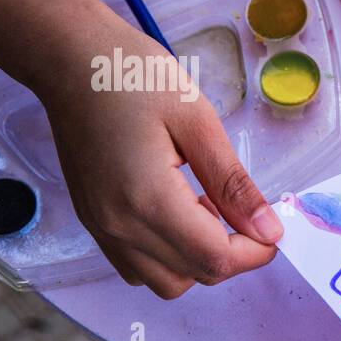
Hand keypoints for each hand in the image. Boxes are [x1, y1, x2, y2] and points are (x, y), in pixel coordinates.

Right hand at [41, 25, 280, 298]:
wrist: (68, 60)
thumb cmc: (134, 77)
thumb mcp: (198, 122)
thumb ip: (234, 184)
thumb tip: (268, 230)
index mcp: (147, 199)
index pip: (213, 260)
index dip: (254, 253)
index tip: (272, 230)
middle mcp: (118, 226)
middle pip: (191, 277)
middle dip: (230, 256)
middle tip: (243, 213)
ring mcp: (101, 228)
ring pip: (163, 281)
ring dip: (196, 259)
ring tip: (206, 208)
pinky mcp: (93, 222)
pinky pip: (137, 266)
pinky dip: (167, 255)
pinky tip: (178, 212)